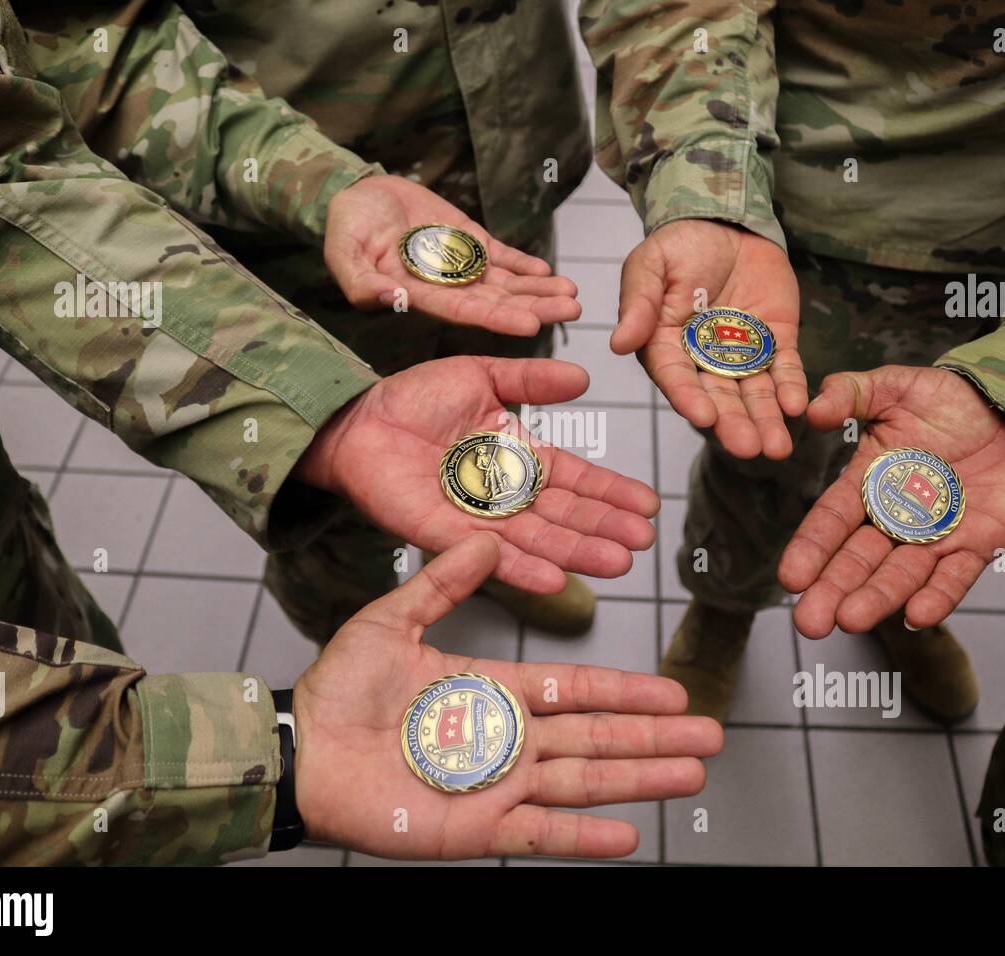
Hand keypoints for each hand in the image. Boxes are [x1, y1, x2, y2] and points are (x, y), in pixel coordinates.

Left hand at [294, 534, 721, 858]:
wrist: (301, 750)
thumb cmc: (339, 689)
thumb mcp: (392, 621)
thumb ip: (441, 582)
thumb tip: (485, 538)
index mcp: (493, 693)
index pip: (576, 691)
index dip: (624, 691)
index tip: (670, 691)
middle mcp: (505, 740)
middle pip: (595, 738)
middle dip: (653, 737)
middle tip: (708, 736)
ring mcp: (495, 786)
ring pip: (583, 782)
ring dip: (639, 779)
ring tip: (691, 774)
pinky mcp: (476, 828)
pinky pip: (541, 833)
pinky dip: (586, 837)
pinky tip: (630, 835)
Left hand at [296, 355, 660, 593]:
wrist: (356, 417)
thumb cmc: (412, 396)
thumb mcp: (481, 375)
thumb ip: (531, 381)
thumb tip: (584, 377)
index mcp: (517, 457)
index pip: (574, 479)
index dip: (610, 492)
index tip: (647, 505)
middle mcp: (504, 494)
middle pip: (563, 515)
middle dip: (603, 529)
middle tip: (642, 543)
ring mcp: (476, 518)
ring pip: (536, 540)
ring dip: (576, 554)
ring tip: (616, 563)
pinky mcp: (442, 534)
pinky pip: (486, 555)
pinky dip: (520, 569)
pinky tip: (554, 580)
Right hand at [324, 174, 579, 335]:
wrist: (358, 196)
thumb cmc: (346, 229)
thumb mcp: (345, 255)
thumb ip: (363, 282)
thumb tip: (390, 300)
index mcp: (420, 297)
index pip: (465, 313)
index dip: (498, 319)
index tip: (531, 325)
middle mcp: (447, 287)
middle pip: (497, 302)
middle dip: (534, 306)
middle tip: (571, 310)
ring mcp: (460, 265)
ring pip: (506, 282)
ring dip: (539, 289)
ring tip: (572, 294)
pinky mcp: (468, 240)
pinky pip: (501, 256)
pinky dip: (524, 263)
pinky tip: (547, 271)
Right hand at [615, 220, 805, 458]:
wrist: (724, 221)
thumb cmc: (680, 245)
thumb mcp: (651, 265)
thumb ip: (639, 304)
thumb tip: (618, 343)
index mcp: (666, 347)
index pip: (676, 377)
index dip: (689, 398)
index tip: (704, 417)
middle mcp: (703, 359)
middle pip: (718, 397)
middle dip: (734, 423)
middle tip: (749, 448)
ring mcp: (741, 353)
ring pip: (753, 393)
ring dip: (765, 419)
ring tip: (778, 447)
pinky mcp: (775, 342)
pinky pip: (785, 369)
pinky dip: (792, 388)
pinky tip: (798, 407)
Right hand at [777, 366, 1004, 637]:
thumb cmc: (951, 399)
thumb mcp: (896, 386)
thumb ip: (852, 393)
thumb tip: (811, 409)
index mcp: (868, 482)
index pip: (833, 520)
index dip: (813, 548)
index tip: (791, 578)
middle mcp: (896, 516)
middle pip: (859, 559)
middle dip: (834, 589)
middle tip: (810, 623)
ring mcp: (936, 536)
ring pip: (902, 573)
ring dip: (877, 597)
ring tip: (852, 620)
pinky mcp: (979, 545)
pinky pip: (956, 576)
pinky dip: (938, 597)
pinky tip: (917, 616)